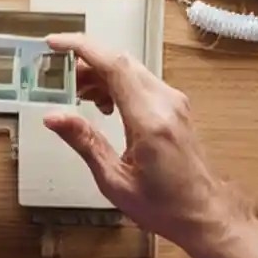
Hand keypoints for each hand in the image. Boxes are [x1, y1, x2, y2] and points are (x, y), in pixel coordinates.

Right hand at [42, 34, 256, 256]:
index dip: (81, 48)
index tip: (55, 43)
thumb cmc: (163, 206)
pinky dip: (117, 84)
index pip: (114, 65)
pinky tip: (104, 104)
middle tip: (60, 78)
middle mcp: (165, 103)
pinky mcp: (176, 107)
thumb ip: (84, 142)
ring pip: (131, 69)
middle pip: (120, 62)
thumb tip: (53, 118)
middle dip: (86, 63)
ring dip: (101, 74)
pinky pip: (142, 82)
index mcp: (149, 120)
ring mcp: (174, 102)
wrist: (205, 214)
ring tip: (79, 96)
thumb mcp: (114, 180)